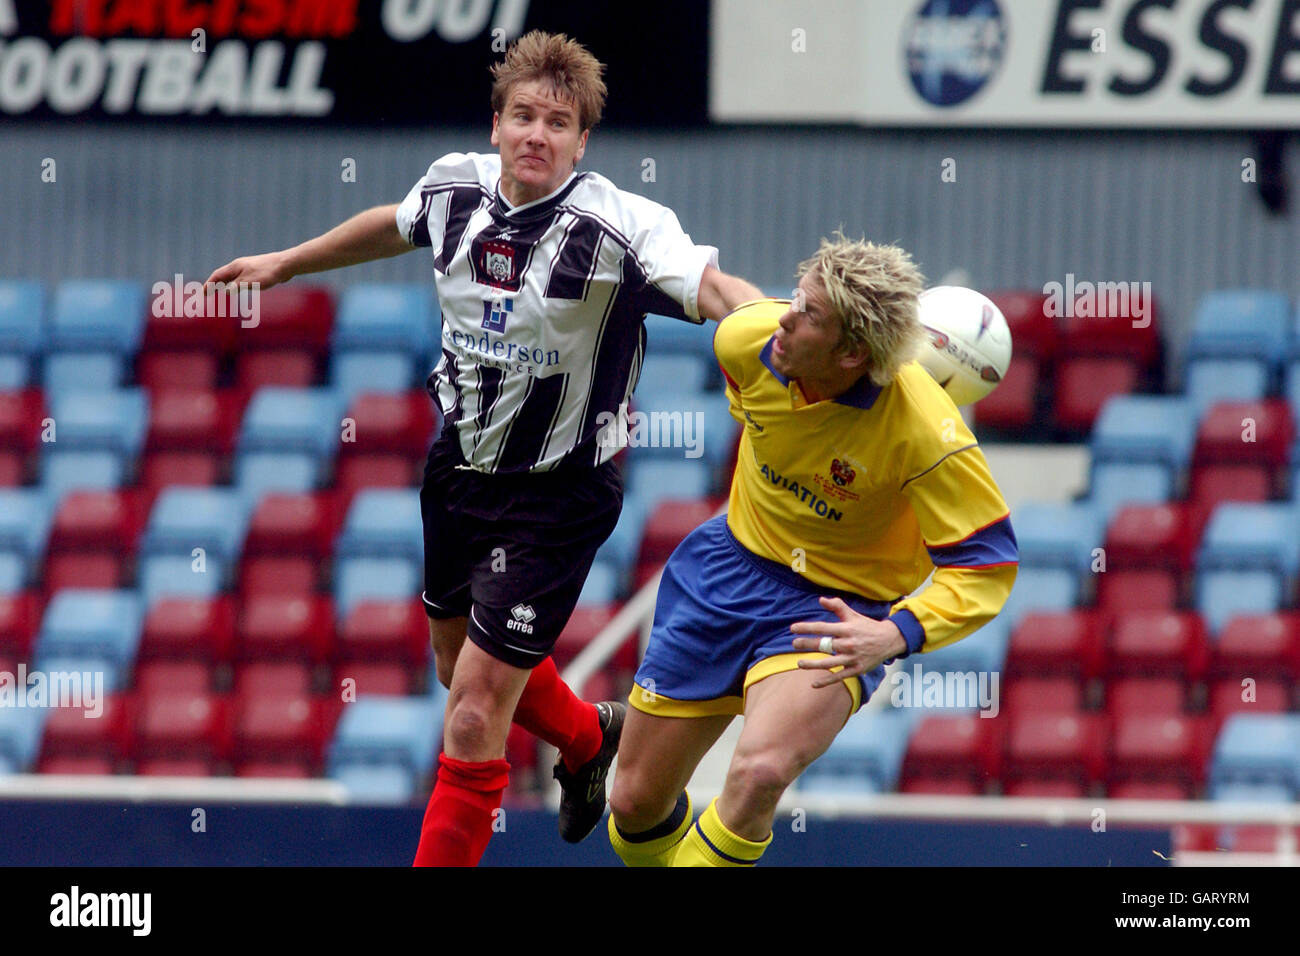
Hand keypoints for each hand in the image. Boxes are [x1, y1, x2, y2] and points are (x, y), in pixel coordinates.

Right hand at [204, 252, 289, 290]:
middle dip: (214, 285)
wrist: (285, 265)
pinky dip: (235, 284)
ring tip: (219, 292)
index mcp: (234, 267)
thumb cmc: (267, 273)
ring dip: (224, 284)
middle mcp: (239, 266)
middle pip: (223, 276)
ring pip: (232, 277)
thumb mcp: (248, 282)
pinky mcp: (256, 271)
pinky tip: (238, 288)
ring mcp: (248, 267)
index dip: (209, 285)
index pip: (217, 276)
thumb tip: (224, 291)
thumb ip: (235, 287)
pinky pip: (241, 278)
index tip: (203, 293)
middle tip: (207, 294)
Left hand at [790, 596, 907, 688]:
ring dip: (813, 664)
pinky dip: (826, 681)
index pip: (823, 627)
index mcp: (847, 629)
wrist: (889, 640)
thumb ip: (837, 606)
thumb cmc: (867, 626)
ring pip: (829, 663)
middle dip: (807, 644)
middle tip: (794, 643)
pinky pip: (839, 677)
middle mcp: (849, 643)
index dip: (806, 628)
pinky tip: (813, 684)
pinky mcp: (856, 669)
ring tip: (799, 663)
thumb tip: (821, 600)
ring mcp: (852, 658)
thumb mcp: (853, 615)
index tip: (793, 628)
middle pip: (824, 644)